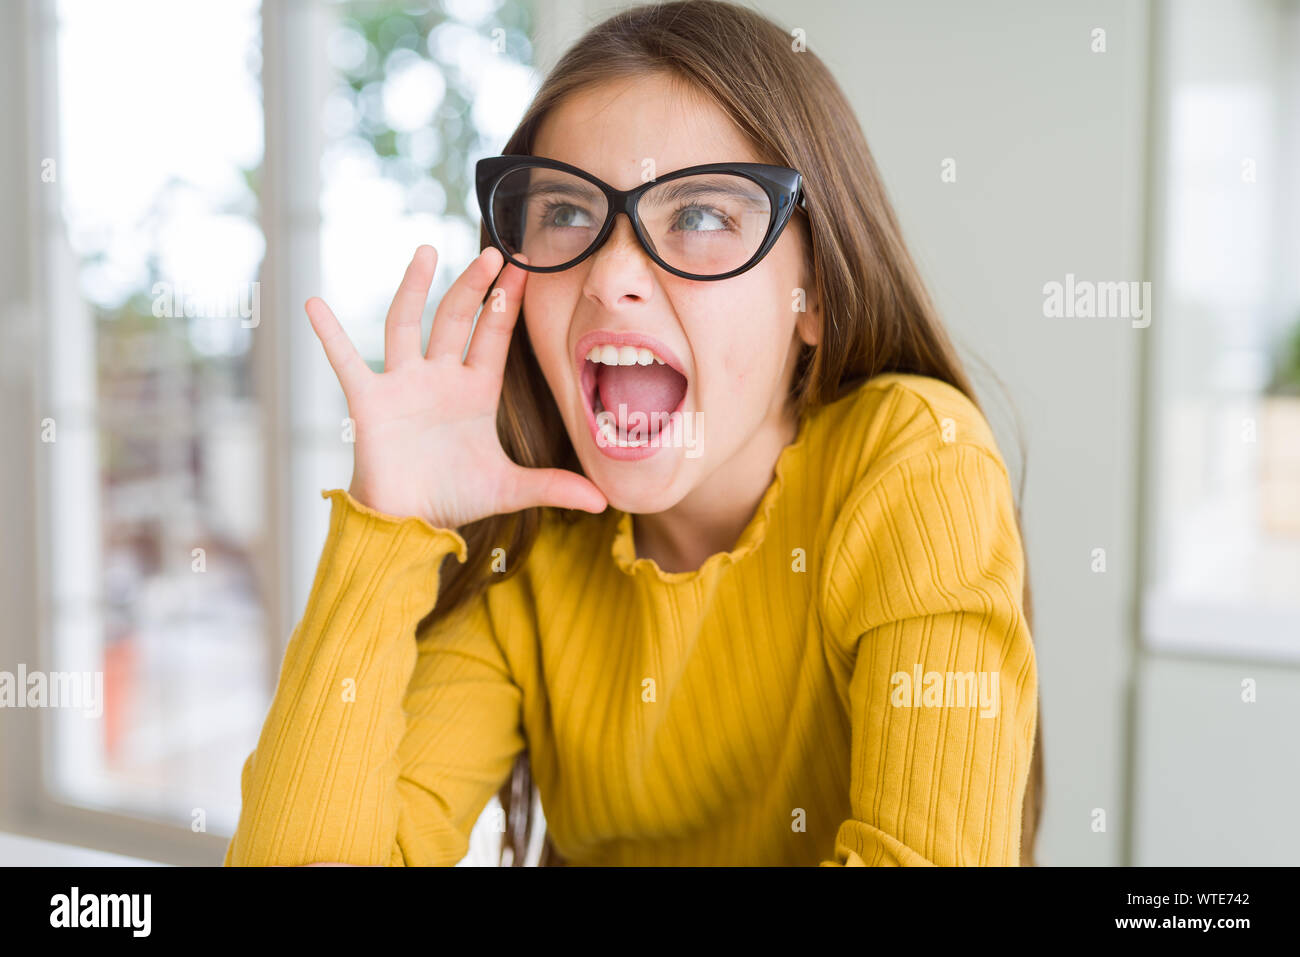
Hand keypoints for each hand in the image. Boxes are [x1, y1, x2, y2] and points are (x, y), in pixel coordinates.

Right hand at [305, 245, 607, 529]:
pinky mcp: (369, 401)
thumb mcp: (509, 490)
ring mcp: (403, 385)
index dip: (507, 302)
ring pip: (407, 324)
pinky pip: (345, 361)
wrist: (408, 523)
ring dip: (415, 288)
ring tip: (425, 251)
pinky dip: (329, 335)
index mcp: (475, 391)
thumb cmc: (453, 499)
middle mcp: (439, 379)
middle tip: (493, 251)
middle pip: (456, 319)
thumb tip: (604, 500)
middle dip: (472, 286)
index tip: (522, 266)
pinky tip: (313, 304)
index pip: (494, 336)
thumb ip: (553, 486)